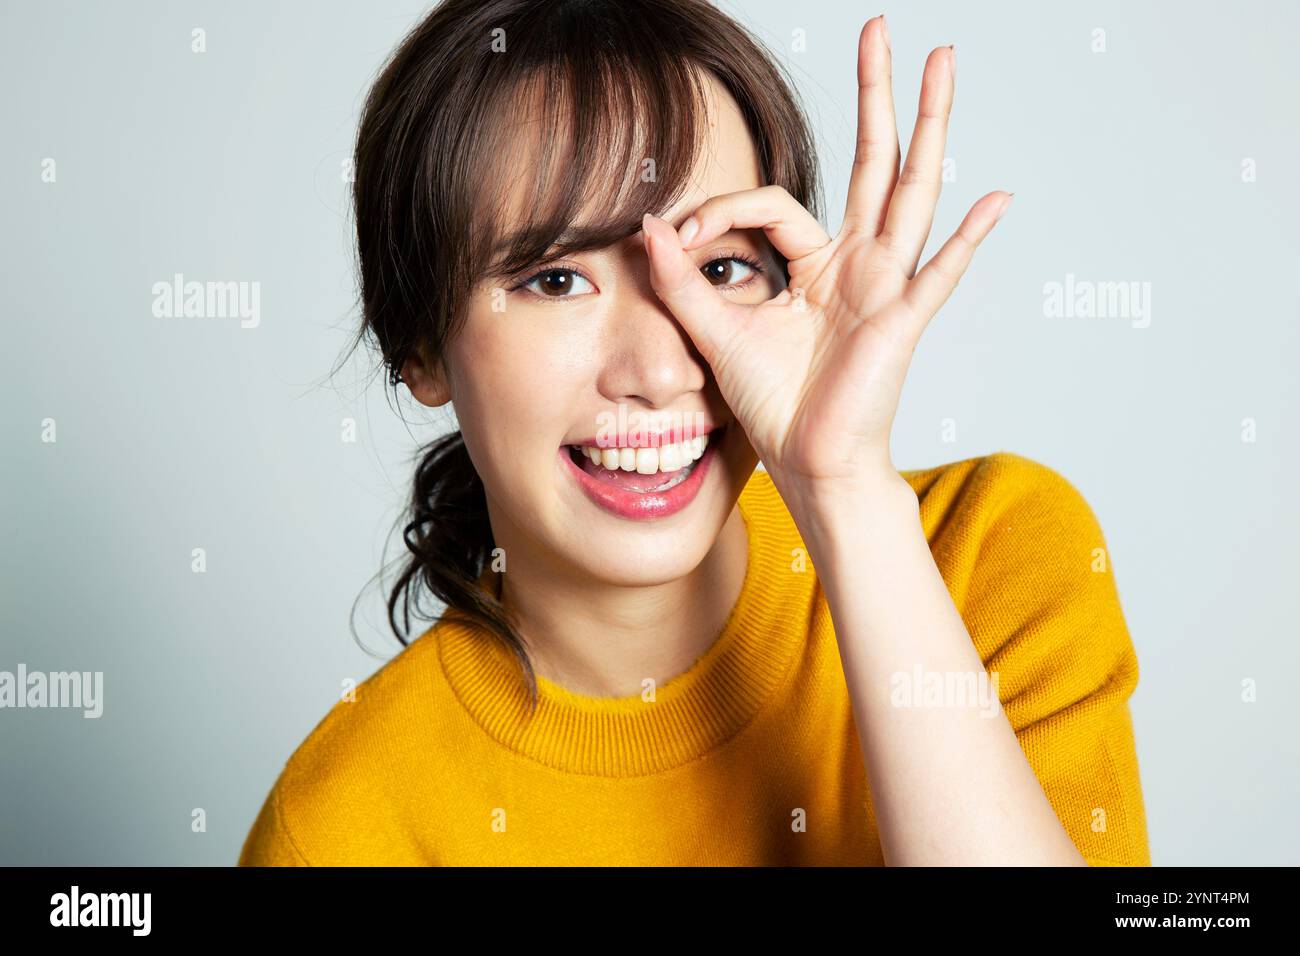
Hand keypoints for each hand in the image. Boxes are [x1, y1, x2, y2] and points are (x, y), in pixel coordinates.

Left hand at [641, 15, 1010, 507]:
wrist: (809, 465)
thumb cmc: (776, 405)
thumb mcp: (715, 331)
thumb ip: (684, 278)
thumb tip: (649, 223)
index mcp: (817, 265)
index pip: (772, 206)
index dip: (721, 210)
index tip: (677, 237)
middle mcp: (860, 264)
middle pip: (873, 162)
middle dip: (876, 95)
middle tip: (881, 29)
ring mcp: (887, 286)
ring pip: (911, 190)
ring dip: (927, 125)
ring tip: (942, 64)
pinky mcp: (902, 322)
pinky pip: (939, 275)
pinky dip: (967, 239)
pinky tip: (995, 198)